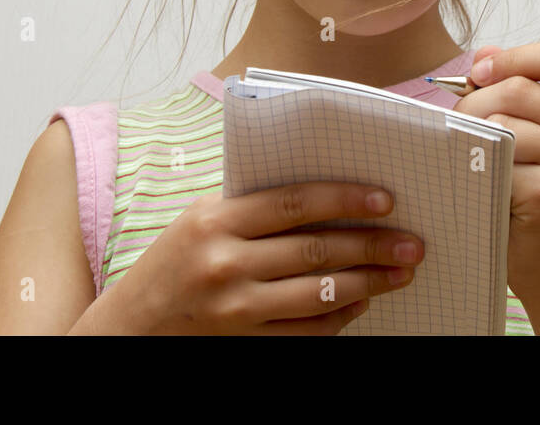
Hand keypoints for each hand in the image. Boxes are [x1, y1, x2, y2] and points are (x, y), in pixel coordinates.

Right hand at [98, 183, 424, 334]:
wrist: (128, 330)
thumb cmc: (173, 263)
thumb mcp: (201, 221)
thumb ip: (255, 208)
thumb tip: (330, 196)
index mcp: (216, 220)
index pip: (295, 203)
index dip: (345, 199)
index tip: (386, 200)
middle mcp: (224, 263)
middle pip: (316, 249)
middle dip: (372, 245)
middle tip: (411, 243)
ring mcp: (234, 308)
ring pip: (319, 293)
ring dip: (368, 282)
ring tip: (399, 274)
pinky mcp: (243, 343)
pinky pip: (306, 331)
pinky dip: (341, 317)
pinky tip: (362, 303)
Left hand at [451, 41, 539, 314]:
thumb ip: (521, 97)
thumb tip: (482, 53)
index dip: (516, 56)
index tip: (480, 72)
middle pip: (520, 87)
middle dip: (475, 102)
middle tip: (457, 128)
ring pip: (502, 121)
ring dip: (471, 137)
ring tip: (468, 162)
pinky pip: (495, 160)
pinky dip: (476, 169)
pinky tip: (480, 187)